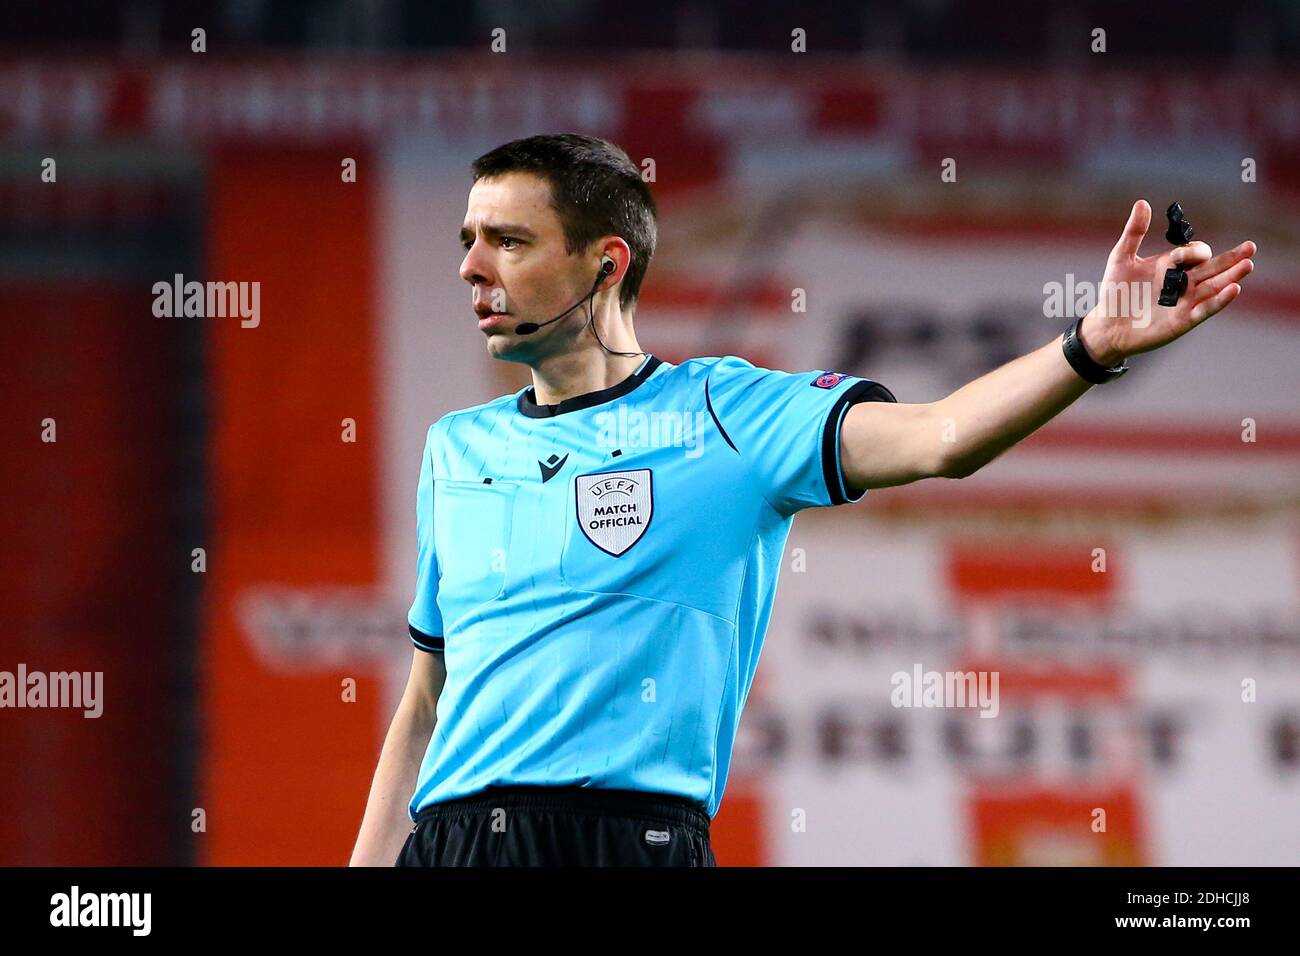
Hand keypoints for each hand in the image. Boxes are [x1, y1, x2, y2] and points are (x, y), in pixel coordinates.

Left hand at [1077, 200, 1255, 366]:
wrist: (1108, 324)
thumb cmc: (1115, 291)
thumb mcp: (1121, 257)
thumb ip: (1134, 232)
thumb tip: (1142, 202)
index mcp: (1172, 265)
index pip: (1195, 253)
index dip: (1192, 252)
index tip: (1177, 258)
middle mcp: (1184, 282)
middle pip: (1214, 267)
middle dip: (1232, 257)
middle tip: (1251, 246)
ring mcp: (1186, 301)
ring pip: (1216, 286)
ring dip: (1232, 276)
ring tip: (1248, 264)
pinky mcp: (1184, 320)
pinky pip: (1207, 308)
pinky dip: (1220, 299)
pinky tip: (1234, 289)